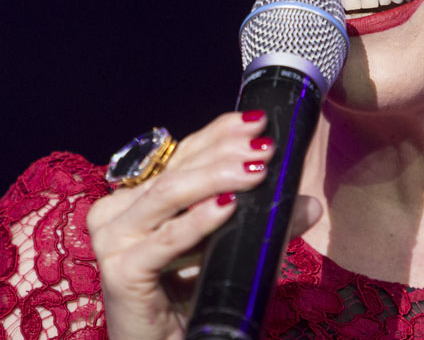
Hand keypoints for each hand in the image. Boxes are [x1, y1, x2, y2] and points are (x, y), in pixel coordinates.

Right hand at [86, 111, 322, 339]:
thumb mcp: (227, 254)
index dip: (217, 134)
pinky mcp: (120, 272)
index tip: (257, 120)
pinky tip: (226, 207)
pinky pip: (164, 242)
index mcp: (136, 198)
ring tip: (257, 170)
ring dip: (216, 178)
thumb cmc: (188, 303)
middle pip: (176, 170)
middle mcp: (117, 211)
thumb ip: (262, 226)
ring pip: (168, 194)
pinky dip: (197, 222)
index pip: (181, 155)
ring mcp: (113, 240)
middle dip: (224, 153)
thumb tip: (310, 203)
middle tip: (266, 145)